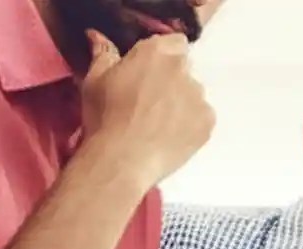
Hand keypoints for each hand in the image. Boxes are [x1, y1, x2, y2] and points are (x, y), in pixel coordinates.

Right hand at [80, 29, 213, 188]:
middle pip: (184, 68)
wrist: (123, 159)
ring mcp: (199, 97)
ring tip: (159, 122)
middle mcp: (183, 70)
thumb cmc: (105, 117)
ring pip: (194, 93)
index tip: (151, 68)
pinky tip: (170, 135)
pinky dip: (190, 123)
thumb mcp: (95, 80)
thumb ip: (104, 53)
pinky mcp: (208, 122)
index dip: (164, 53)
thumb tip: (98, 35)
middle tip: (150, 99)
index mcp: (156, 53)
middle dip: (171, 78)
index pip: (175, 41)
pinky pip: (202, 117)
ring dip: (182, 101)